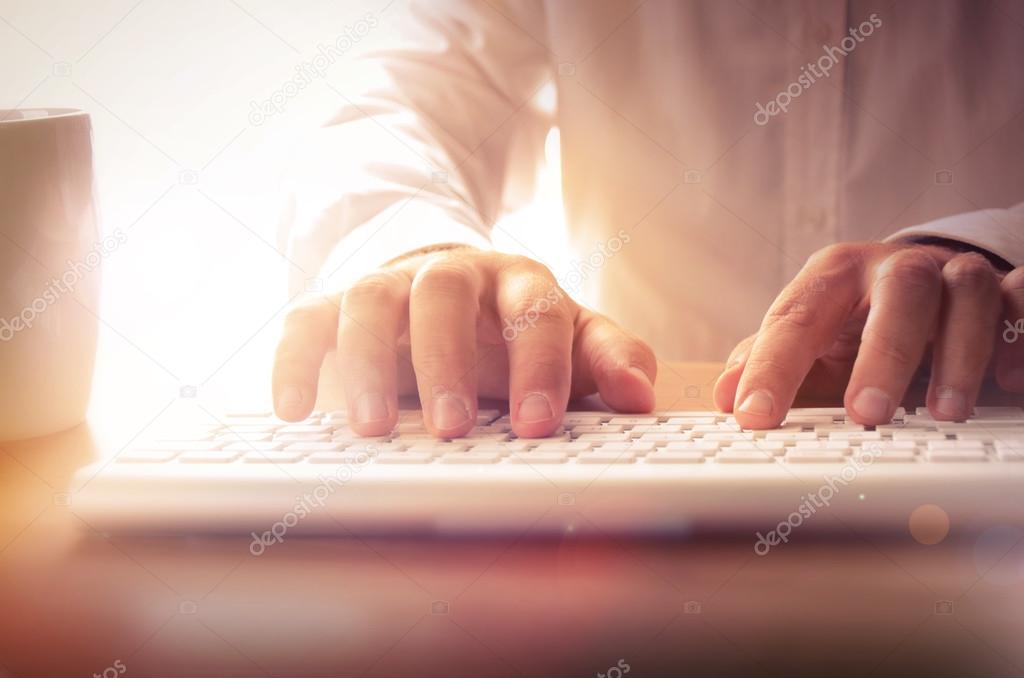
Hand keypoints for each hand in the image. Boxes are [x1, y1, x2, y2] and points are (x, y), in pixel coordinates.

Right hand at [272, 246, 656, 437]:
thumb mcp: (572, 342)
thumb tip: (641, 397)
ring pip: (371, 298)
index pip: (535, 311)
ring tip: (373, 429)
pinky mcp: (337, 304)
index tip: (537, 426)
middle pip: (444, 292)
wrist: (451, 294)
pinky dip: (295, 360)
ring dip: (367, 361)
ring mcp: (391, 285)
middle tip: (454, 428)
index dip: (537, 366)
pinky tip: (294, 410)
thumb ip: (607, 360)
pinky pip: (307, 319)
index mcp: (520, 283)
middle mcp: (454, 275)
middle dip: (447, 359)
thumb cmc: (515, 333)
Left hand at [714, 241, 1023, 427]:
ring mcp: (954, 274)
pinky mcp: (1004, 288)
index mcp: (833, 275)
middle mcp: (894, 266)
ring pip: (966, 296)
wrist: (925, 284)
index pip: (797, 318)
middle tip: (867, 417)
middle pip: (897, 296)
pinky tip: (1007, 382)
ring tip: (943, 413)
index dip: (773, 368)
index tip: (754, 418)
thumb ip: (769, 362)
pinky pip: (1023, 300)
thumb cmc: (856, 320)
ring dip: (957, 356)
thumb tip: (725, 394)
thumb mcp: (811, 338)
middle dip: (883, 356)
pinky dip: (1016, 338)